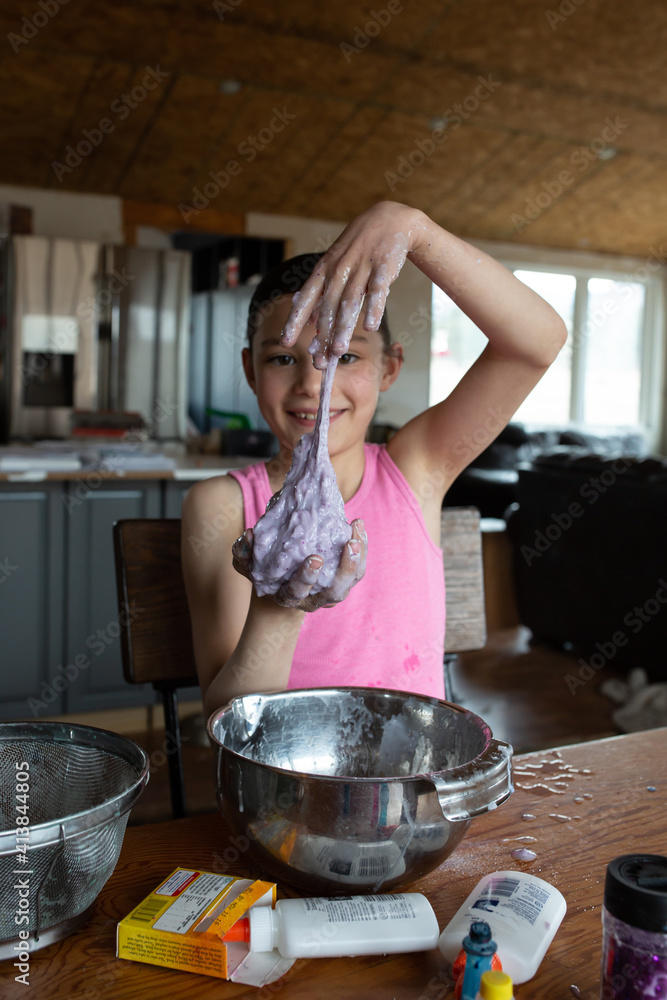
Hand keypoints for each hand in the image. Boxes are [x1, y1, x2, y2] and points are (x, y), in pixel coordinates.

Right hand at [232, 519, 366, 611]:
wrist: (282, 583)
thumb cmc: (264, 570)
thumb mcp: (247, 563)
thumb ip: (242, 552)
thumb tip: (249, 535)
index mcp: (288, 596)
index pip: (298, 591)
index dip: (307, 577)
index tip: (314, 558)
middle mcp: (313, 598)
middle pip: (334, 592)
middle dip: (343, 570)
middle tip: (348, 546)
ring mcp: (331, 592)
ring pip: (350, 582)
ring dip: (357, 560)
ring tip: (356, 535)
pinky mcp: (344, 582)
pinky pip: (358, 570)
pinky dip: (362, 549)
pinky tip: (357, 526)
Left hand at [280, 201, 424, 367]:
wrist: (389, 219)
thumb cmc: (359, 247)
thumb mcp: (335, 266)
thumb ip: (323, 294)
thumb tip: (310, 322)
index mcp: (325, 270)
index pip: (305, 298)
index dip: (294, 320)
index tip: (284, 341)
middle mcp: (339, 269)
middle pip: (328, 307)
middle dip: (322, 335)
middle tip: (319, 361)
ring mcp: (361, 267)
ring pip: (350, 301)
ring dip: (343, 327)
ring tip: (338, 351)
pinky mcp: (384, 266)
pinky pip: (378, 290)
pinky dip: (374, 308)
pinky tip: (370, 326)